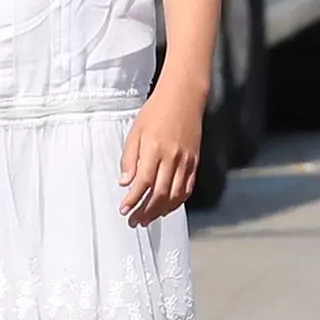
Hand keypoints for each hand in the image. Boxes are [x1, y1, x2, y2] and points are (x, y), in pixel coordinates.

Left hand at [119, 83, 204, 226]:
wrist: (183, 98)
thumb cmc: (155, 112)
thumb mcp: (135, 131)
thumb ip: (129, 158)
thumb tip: (125, 183)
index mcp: (154, 149)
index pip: (143, 183)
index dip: (133, 200)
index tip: (124, 210)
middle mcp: (172, 157)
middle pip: (160, 193)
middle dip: (146, 211)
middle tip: (135, 221)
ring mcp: (187, 161)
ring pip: (175, 194)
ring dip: (161, 210)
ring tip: (148, 218)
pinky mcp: (195, 162)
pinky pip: (187, 188)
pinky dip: (177, 201)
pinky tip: (166, 207)